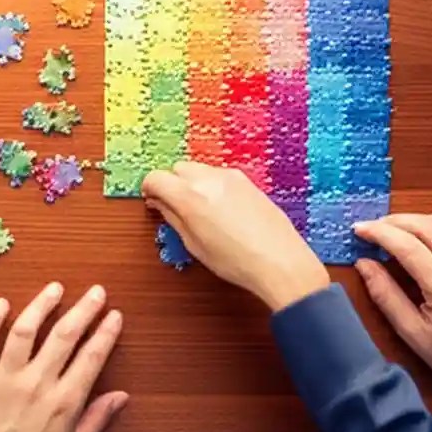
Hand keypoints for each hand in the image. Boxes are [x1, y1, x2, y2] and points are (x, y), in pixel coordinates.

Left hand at [0, 283, 127, 431]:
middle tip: (95, 291)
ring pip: (24, 330)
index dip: (105, 332)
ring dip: (41, 305)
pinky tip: (3, 303)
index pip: (91, 357)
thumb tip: (121, 397)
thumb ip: (96, 419)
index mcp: (63, 403)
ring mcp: (4, 378)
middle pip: (64, 336)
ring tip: (54, 288)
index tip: (114, 314)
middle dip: (83, 309)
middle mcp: (36, 385)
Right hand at [142, 161, 328, 311]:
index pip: (156, 177)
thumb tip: (160, 203)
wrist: (281, 263)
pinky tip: (219, 210)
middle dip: (171, 184)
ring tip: (199, 211)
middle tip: (173, 206)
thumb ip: (173, 217)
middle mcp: (209, 179)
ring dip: (192, 183)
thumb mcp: (194, 244)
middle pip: (177, 168)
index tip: (152, 199)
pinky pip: (219, 175)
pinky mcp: (247, 181)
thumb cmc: (239, 261)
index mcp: (190, 196)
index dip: (150, 189)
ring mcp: (231, 177)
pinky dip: (211, 185)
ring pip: (199, 169)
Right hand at [354, 214, 431, 391]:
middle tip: (374, 226)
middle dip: (395, 221)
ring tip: (398, 229)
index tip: (358, 229)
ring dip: (419, 219)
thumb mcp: (415, 334)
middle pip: (428, 226)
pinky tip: (428, 235)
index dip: (378, 232)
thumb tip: (363, 263)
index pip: (406, 246)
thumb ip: (386, 296)